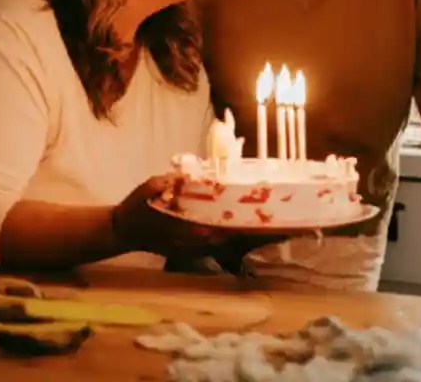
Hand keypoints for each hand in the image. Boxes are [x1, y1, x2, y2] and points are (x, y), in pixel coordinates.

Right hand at [110, 175, 284, 262]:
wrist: (123, 231)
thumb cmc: (136, 208)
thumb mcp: (149, 188)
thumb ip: (167, 181)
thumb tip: (185, 174)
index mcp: (195, 229)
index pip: (233, 229)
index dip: (258, 226)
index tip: (282, 224)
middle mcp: (203, 241)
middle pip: (242, 239)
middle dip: (268, 232)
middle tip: (297, 225)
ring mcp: (201, 245)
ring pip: (236, 242)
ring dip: (258, 236)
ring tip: (286, 228)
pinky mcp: (198, 245)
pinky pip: (226, 241)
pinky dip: (242, 237)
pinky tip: (255, 228)